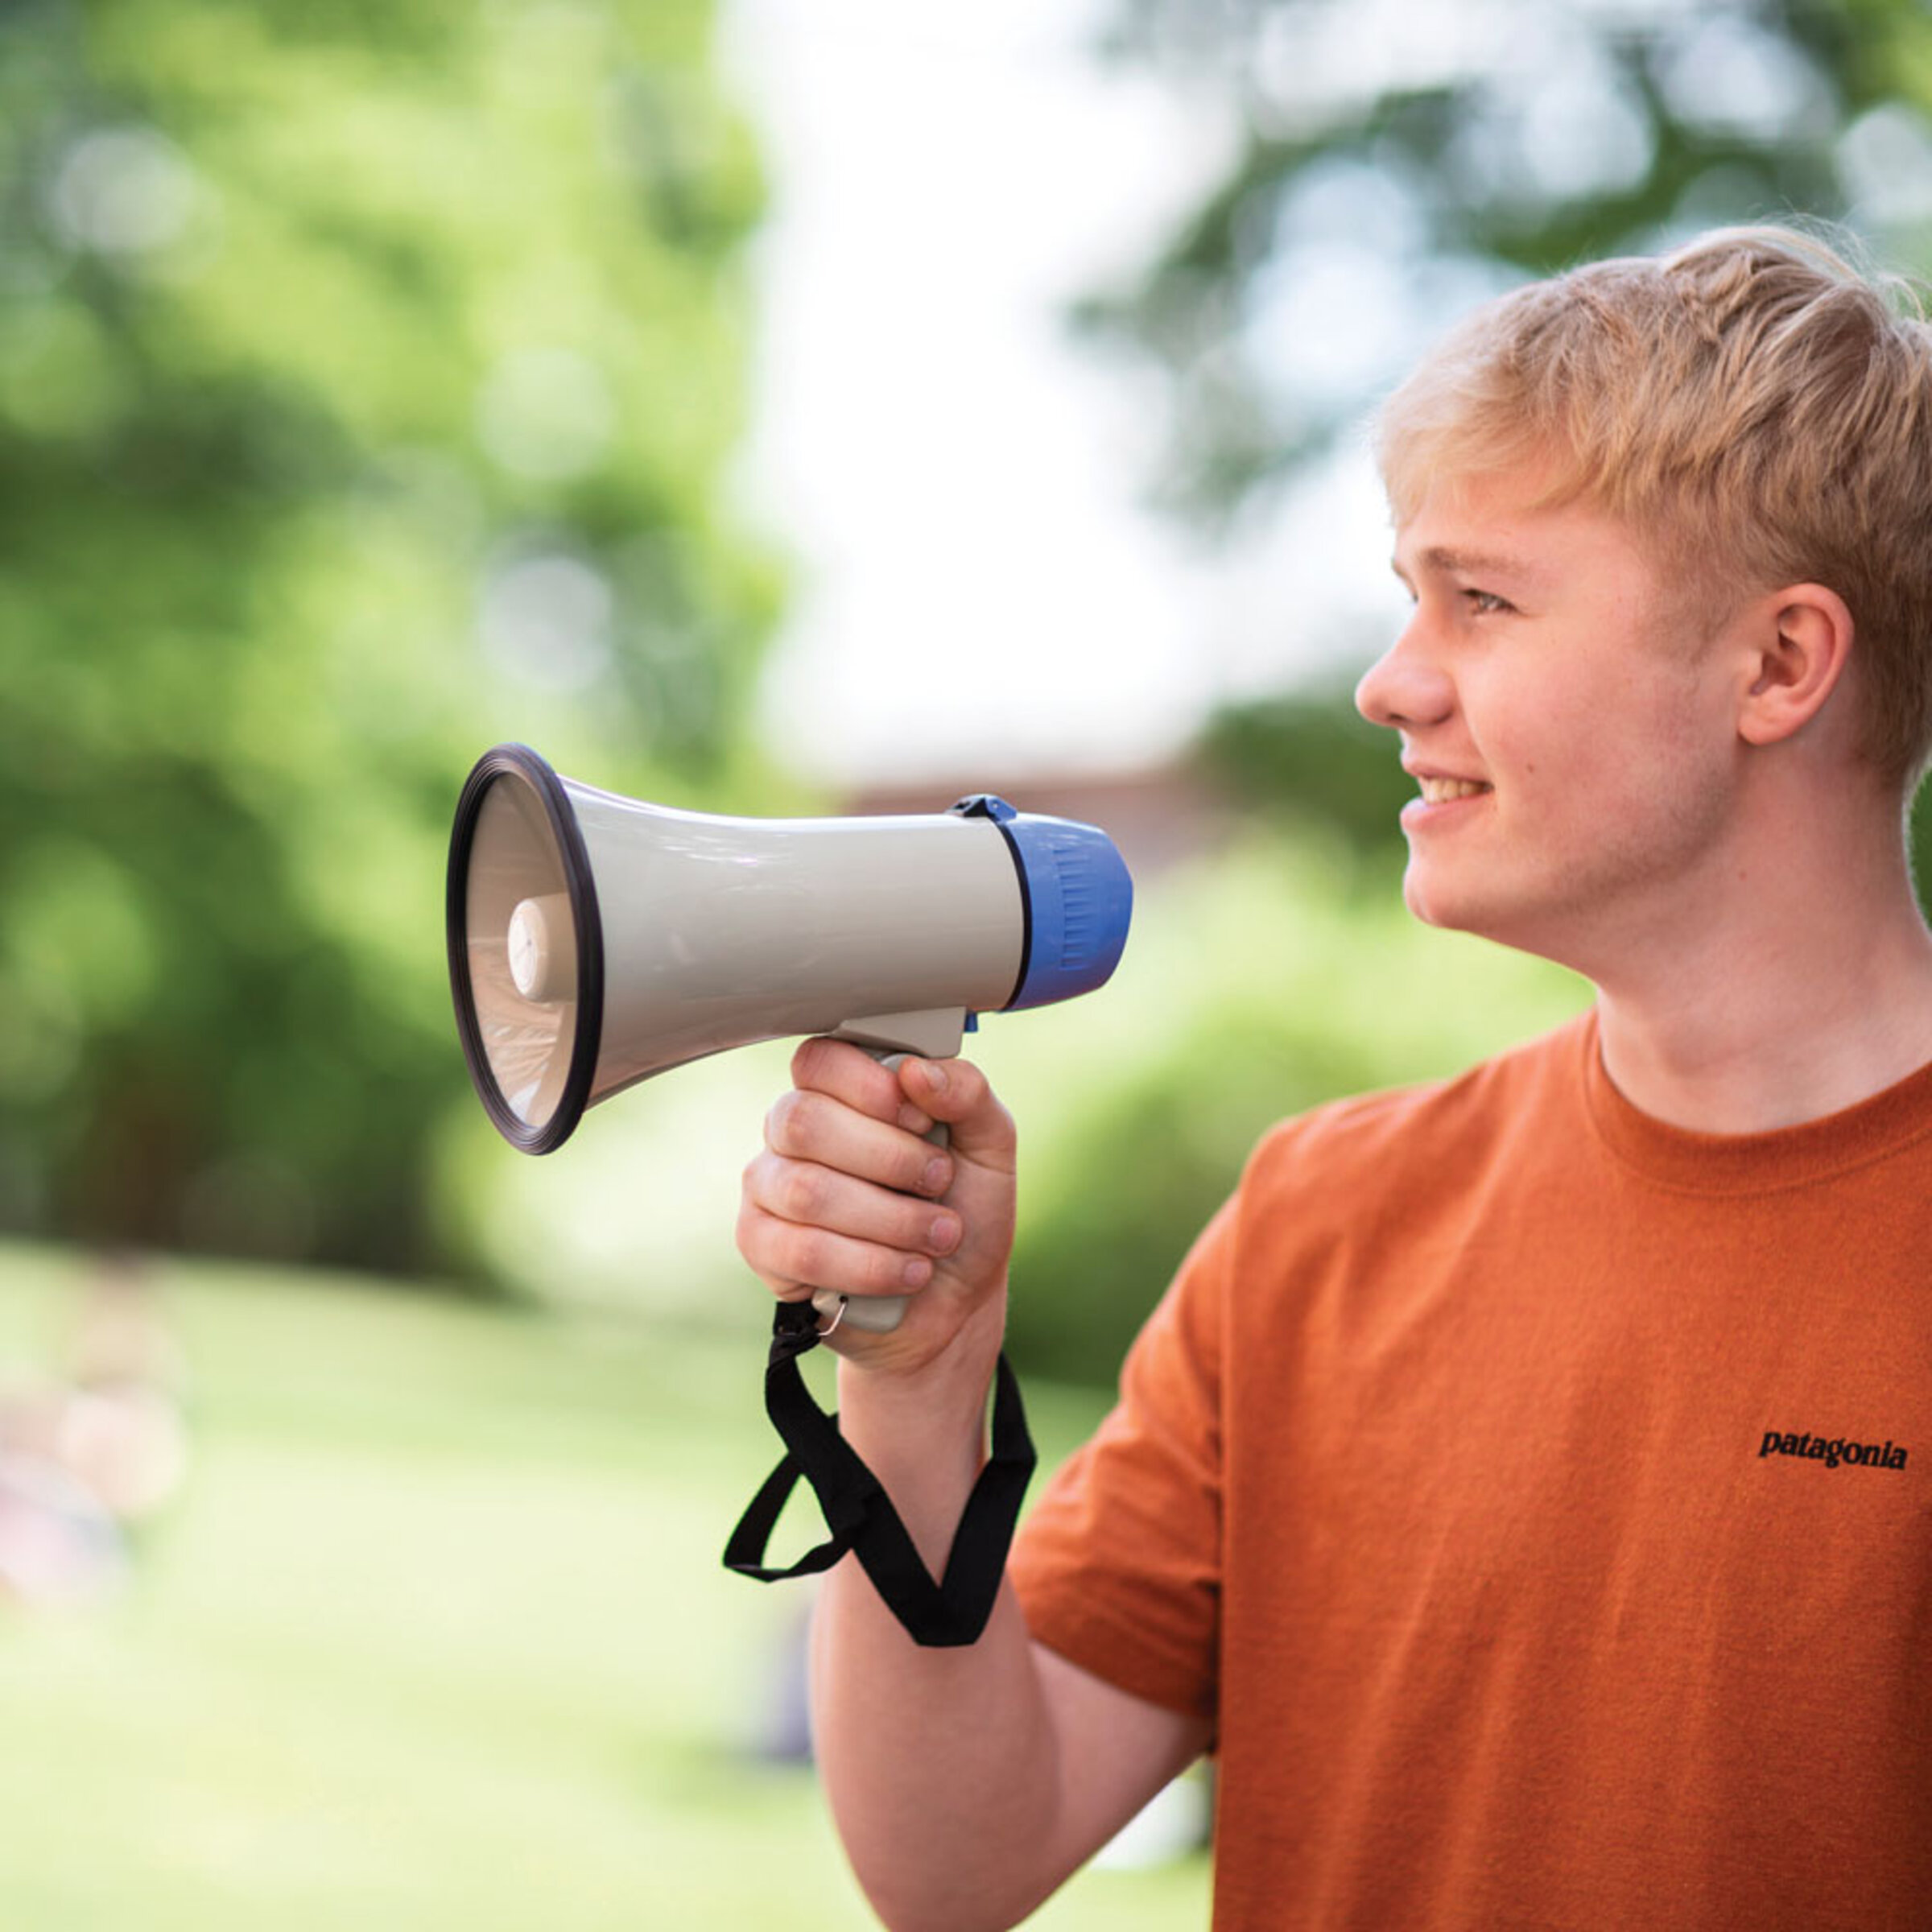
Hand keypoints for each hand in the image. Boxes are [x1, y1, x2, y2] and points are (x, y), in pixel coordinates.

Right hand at [737, 1038, 1016, 1371]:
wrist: (954, 1300)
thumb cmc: (963, 1210)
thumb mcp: (989, 1145)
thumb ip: (967, 1094)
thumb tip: (916, 1071)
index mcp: (840, 1091)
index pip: (821, 1060)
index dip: (872, 1088)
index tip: (923, 1121)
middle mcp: (791, 1130)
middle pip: (806, 1121)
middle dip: (890, 1159)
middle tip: (939, 1182)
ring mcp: (768, 1186)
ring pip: (807, 1192)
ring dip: (892, 1221)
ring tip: (939, 1237)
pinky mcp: (760, 1245)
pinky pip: (802, 1251)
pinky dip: (870, 1266)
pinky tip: (908, 1272)